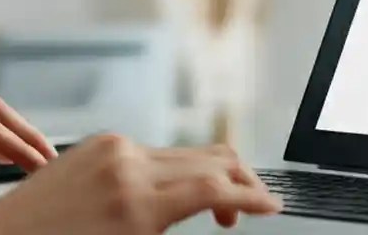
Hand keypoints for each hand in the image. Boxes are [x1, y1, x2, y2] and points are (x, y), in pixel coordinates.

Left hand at [0, 133, 282, 234]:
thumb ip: (171, 225)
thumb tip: (211, 211)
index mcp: (137, 203)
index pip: (217, 185)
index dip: (253, 196)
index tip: (271, 206)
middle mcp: (127, 165)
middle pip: (210, 157)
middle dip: (239, 181)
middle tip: (245, 210)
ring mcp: (110, 148)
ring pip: (184, 151)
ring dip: (207, 175)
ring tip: (208, 208)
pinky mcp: (96, 143)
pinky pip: (151, 150)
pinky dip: (172, 169)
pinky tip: (167, 194)